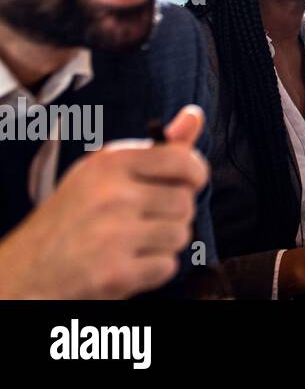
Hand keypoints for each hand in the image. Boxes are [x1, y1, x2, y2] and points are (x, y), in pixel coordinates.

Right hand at [0, 106, 208, 298]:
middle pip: (186, 202)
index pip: (182, 159)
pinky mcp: (115, 273)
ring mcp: (113, 235)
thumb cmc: (72, 217)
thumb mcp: (105, 173)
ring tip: (132, 242)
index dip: (194, 174)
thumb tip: (195, 116)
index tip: (188, 182)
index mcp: (109, 163)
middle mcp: (112, 195)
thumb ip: (157, 150)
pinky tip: (127, 263)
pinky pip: (167, 267)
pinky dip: (153, 271)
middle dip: (173, 215)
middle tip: (143, 221)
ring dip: (164, 243)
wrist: (24, 270)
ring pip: (181, 235)